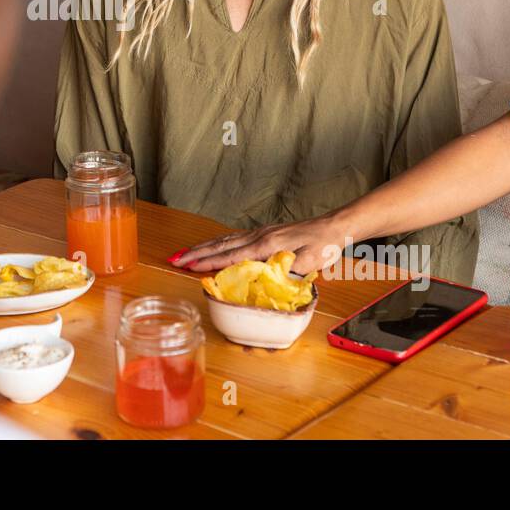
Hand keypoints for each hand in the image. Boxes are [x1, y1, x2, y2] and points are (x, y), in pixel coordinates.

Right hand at [172, 216, 350, 274]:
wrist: (333, 227)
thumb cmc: (322, 245)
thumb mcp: (308, 263)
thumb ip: (285, 272)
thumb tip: (265, 282)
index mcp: (266, 245)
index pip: (231, 255)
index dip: (209, 262)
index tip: (189, 267)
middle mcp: (258, 236)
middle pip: (220, 245)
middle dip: (196, 253)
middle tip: (175, 259)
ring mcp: (259, 232)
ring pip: (224, 239)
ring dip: (202, 247)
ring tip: (184, 253)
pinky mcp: (264, 232)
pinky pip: (233, 237)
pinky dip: (217, 242)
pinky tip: (211, 246)